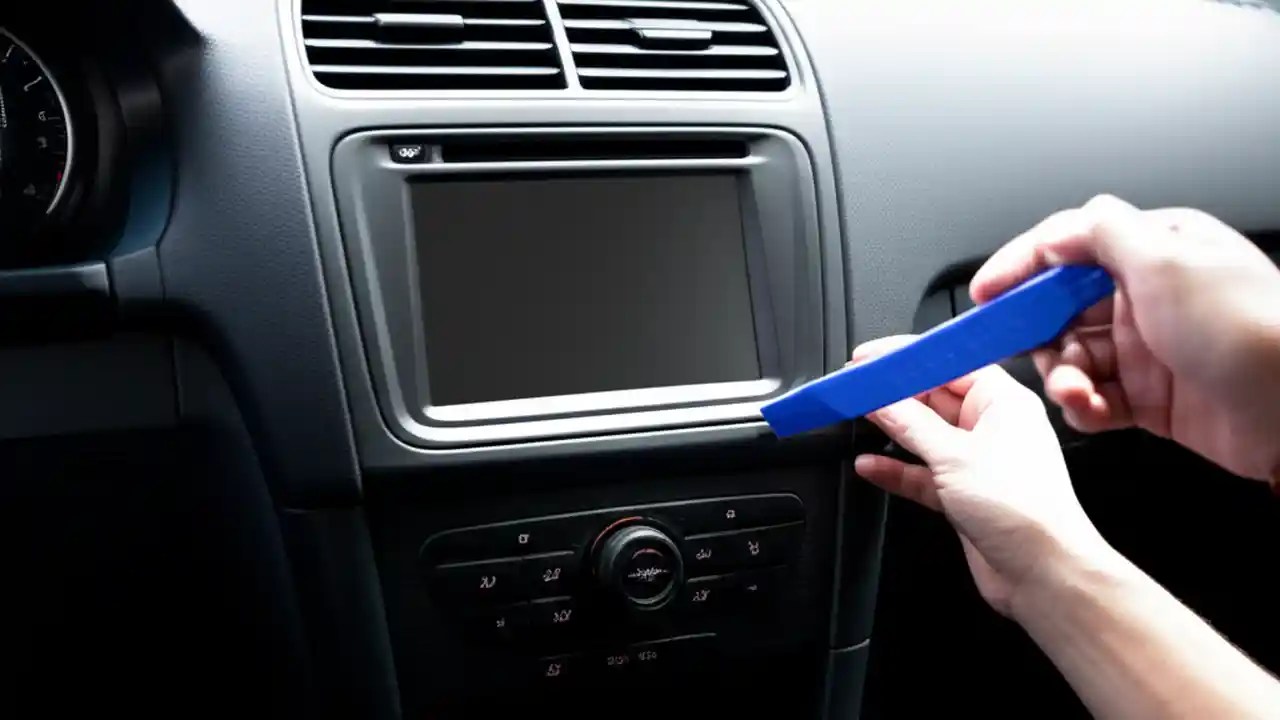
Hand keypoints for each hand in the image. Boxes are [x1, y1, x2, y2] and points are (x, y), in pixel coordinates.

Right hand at [852, 337, 1107, 614]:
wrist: (1044, 574)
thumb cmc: (1023, 510)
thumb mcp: (955, 456)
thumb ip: (909, 424)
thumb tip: (877, 398)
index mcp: (1003, 402)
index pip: (949, 363)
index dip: (907, 357)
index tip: (870, 358)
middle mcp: (992, 427)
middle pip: (933, 397)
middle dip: (894, 393)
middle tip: (855, 386)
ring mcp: (977, 462)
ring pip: (924, 435)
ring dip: (891, 429)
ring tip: (855, 416)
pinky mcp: (963, 494)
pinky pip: (922, 473)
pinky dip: (896, 469)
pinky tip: (870, 465)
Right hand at [972, 195, 1279, 481]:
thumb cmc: (1252, 330)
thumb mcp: (1167, 260)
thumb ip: (1100, 234)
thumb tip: (1054, 231)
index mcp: (1154, 250)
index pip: (1069, 246)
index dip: (1020, 268)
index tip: (986, 293)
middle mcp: (1148, 295)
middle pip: (1060, 307)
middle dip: (1040, 333)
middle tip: (1036, 350)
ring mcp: (1148, 348)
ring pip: (1071, 357)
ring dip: (1062, 376)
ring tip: (1076, 391)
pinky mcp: (1150, 397)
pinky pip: (1093, 398)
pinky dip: (1083, 407)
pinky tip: (1093, 410)